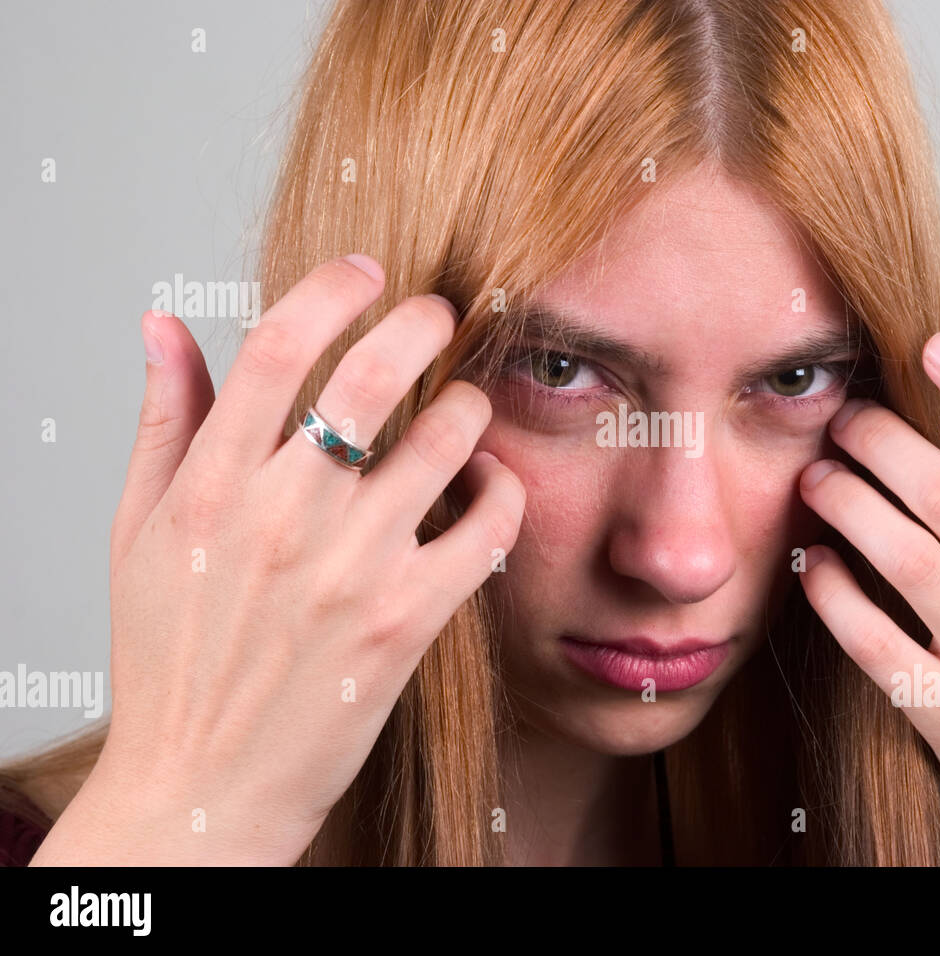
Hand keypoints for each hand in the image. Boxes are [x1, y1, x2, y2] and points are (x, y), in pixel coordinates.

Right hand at [32, 255, 523, 865]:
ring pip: (444, 442)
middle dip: (421, 321)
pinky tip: (491, 488)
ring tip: (467, 410)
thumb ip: (164, 423)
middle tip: (442, 311)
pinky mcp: (408, 622)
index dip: (329, 290)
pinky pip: (487, 528)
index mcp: (211, 489)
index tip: (363, 272)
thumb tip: (163, 325)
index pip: (274, 347)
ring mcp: (351, 570)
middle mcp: (284, 519)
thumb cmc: (171, 659)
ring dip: (469, 407)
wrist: (203, 788)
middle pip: (369, 376)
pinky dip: (503, 493)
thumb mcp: (139, 534)